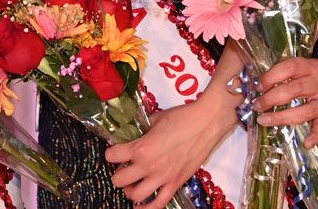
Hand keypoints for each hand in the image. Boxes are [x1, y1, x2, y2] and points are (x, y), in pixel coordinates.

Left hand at [103, 96, 234, 205]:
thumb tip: (137, 133)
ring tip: (132, 185)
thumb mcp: (155, 119)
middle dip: (118, 175)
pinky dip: (148, 207)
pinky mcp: (176, 183)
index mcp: (141, 148)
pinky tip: (141, 206)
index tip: (114, 153)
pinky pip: (159, 203)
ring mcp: (163, 177)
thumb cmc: (182, 117)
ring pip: (136, 196)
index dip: (111, 154)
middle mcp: (149, 165)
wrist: (207, 123)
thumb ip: (143, 129)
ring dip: (130, 191)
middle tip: (123, 169)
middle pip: (119, 180)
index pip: (112, 156)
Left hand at [256, 58, 317, 144]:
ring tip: (265, 120)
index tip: (258, 86)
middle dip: (271, 98)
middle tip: (257, 105)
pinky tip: (307, 143)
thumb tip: (260, 86)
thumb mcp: (308, 67)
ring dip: (283, 117)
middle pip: (294, 89)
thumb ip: (289, 74)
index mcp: (310, 67)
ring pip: (305, 109)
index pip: (289, 68)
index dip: (271, 76)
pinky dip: (315, 135)